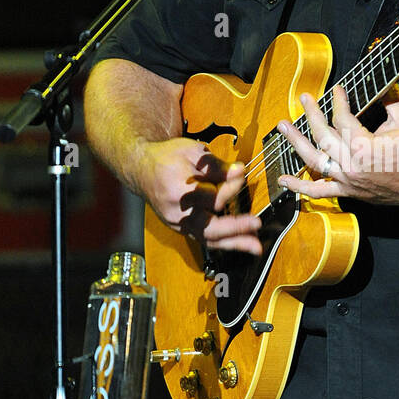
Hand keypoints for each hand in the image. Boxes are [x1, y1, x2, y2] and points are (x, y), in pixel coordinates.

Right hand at [139, 138, 261, 252]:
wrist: (142, 169)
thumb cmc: (167, 158)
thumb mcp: (191, 152)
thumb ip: (216, 165)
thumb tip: (240, 171)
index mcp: (177, 191)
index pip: (210, 197)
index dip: (230, 187)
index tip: (240, 174)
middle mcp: (176, 213)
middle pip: (209, 227)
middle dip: (235, 227)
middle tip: (256, 224)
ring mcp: (178, 224)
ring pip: (209, 238)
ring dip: (234, 243)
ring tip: (256, 247)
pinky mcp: (182, 229)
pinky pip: (206, 239)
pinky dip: (225, 243)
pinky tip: (243, 244)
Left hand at [277, 84, 398, 207]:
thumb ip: (390, 98)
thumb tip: (381, 79)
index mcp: (364, 147)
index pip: (342, 118)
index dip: (338, 101)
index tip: (336, 90)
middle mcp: (350, 165)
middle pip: (323, 135)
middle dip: (312, 114)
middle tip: (304, 98)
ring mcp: (346, 180)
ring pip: (314, 160)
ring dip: (295, 141)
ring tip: (282, 126)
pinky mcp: (347, 191)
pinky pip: (319, 192)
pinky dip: (299, 187)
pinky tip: (283, 180)